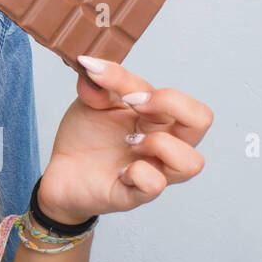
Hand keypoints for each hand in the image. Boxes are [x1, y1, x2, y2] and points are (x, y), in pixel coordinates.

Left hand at [36, 54, 212, 225]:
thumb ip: (99, 84)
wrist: (60, 171)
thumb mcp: (91, 103)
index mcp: (158, 119)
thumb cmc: (87, 137)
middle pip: (201, 120)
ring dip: (160, 144)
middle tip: (134, 104)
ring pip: (192, 162)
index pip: (175, 96)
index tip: (102, 78)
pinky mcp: (133, 195)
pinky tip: (118, 169)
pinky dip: (138, 173)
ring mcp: (153, 171)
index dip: (142, 83)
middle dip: (171, 103)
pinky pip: (154, 186)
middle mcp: (164, 145)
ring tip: (130, 142)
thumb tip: (94, 66)